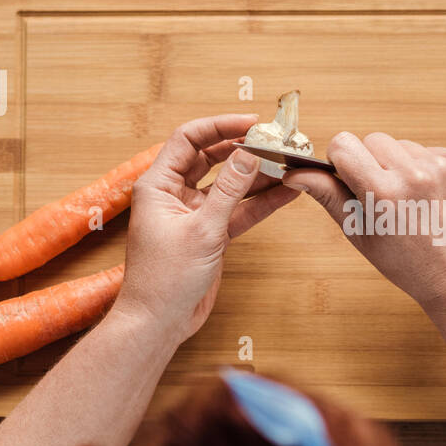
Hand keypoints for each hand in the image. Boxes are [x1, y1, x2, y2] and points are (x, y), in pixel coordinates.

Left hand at [116, 115, 297, 339]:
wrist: (159, 322)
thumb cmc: (164, 280)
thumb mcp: (202, 230)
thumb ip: (229, 190)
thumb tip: (249, 155)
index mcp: (158, 185)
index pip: (189, 140)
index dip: (220, 126)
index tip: (251, 122)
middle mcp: (174, 194)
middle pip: (211, 158)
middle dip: (243, 148)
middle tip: (274, 141)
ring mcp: (194, 214)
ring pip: (229, 184)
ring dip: (257, 175)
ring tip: (288, 163)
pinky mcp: (210, 234)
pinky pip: (238, 210)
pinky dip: (260, 203)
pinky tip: (286, 193)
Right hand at [283, 132, 445, 313]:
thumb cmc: (409, 264)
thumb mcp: (360, 235)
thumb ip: (328, 197)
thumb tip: (295, 173)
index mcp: (383, 193)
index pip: (344, 144)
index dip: (342, 161)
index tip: (352, 179)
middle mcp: (414, 174)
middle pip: (373, 140)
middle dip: (373, 163)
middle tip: (386, 197)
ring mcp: (444, 166)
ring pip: (404, 145)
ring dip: (403, 165)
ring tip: (414, 201)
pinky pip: (433, 150)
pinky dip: (429, 168)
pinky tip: (435, 197)